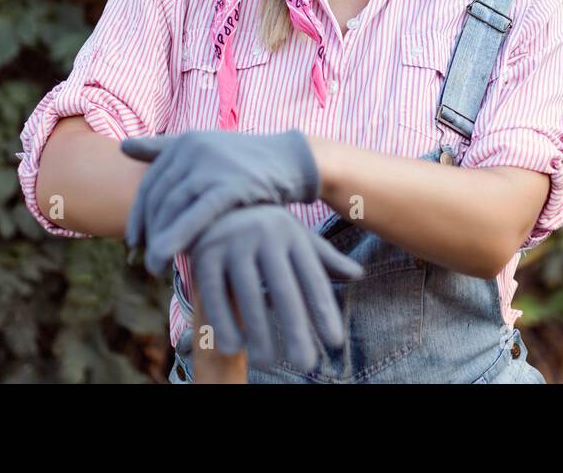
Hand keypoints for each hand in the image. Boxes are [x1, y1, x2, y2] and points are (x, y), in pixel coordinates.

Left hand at [120, 128, 319, 274]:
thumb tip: (122, 146)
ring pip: (173, 208)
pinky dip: (177, 237)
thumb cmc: (245, 161)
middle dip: (148, 231)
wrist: (291, 162)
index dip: (139, 215)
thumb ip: (163, 149)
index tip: (134, 242)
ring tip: (155, 266)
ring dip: (159, 240)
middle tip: (144, 259)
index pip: (151, 184)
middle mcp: (194, 148)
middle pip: (159, 198)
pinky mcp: (231, 184)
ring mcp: (213, 165)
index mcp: (185, 141)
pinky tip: (166, 257)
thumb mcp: (204, 150)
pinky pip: (197, 215)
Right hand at [187, 204, 363, 370]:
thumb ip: (324, 259)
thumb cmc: (266, 228)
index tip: (335, 342)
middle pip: (283, 289)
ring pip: (248, 295)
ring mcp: (232, 243)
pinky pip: (214, 294)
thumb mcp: (296, 237)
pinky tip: (234, 347)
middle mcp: (265, 236)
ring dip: (259, 332)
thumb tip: (358, 275)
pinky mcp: (204, 255)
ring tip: (268, 363)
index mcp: (292, 234)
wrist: (216, 198)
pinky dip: (224, 322)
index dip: (324, 310)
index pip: (312, 277)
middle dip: (295, 329)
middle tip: (306, 364)